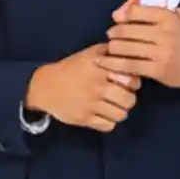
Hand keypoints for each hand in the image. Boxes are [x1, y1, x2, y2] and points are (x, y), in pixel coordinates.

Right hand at [24, 43, 140, 132]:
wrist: (45, 86)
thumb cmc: (72, 68)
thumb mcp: (90, 54)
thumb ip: (110, 53)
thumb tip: (131, 57)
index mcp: (100, 69)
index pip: (131, 80)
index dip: (134, 82)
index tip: (128, 82)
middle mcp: (96, 87)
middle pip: (128, 100)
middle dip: (129, 99)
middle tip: (124, 96)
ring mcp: (90, 105)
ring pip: (120, 115)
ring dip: (121, 111)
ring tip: (115, 106)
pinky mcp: (84, 119)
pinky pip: (108, 126)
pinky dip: (110, 122)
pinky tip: (105, 115)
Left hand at [99, 0, 179, 89]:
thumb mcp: (172, 18)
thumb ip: (146, 10)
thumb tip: (119, 11)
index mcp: (167, 16)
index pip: (134, 11)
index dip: (122, 15)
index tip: (119, 20)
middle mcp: (164, 33)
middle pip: (126, 30)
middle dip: (114, 33)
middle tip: (111, 36)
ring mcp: (161, 53)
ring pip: (125, 48)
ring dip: (113, 48)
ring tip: (110, 49)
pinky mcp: (157, 70)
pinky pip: (129, 65)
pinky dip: (114, 64)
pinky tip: (107, 63)